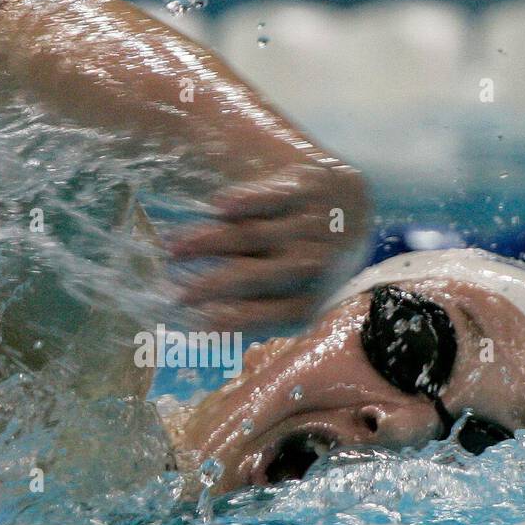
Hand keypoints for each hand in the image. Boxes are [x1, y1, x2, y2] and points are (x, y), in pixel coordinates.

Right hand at [168, 161, 371, 328]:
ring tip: (172, 247)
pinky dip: (249, 201)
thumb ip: (262, 309)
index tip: (200, 321)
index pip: (276, 313)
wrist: (351, 198)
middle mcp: (315, 261)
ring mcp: (311, 222)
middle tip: (176, 293)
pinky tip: (219, 206)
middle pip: (258, 275)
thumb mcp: (301, 289)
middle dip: (214, 285)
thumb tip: (208, 340)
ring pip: (255, 235)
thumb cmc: (310, 255)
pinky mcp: (306, 185)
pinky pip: (274, 196)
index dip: (239, 319)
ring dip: (210, 241)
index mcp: (315, 294)